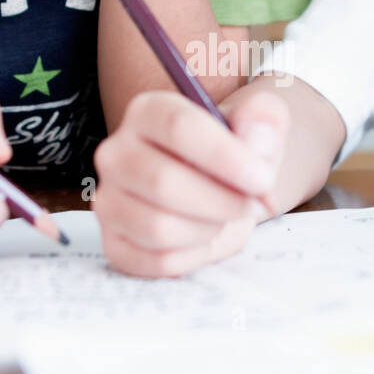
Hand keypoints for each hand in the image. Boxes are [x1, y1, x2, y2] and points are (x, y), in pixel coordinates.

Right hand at [91, 90, 288, 275]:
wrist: (228, 189)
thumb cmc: (239, 153)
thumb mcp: (261, 124)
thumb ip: (264, 119)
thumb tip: (256, 139)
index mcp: (148, 112)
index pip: (177, 126)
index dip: (224, 155)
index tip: (261, 178)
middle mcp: (117, 154)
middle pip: (162, 181)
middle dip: (220, 200)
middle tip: (250, 203)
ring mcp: (109, 201)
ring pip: (157, 226)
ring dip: (208, 229)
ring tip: (224, 217)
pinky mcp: (114, 244)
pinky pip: (156, 261)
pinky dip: (194, 256)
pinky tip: (205, 237)